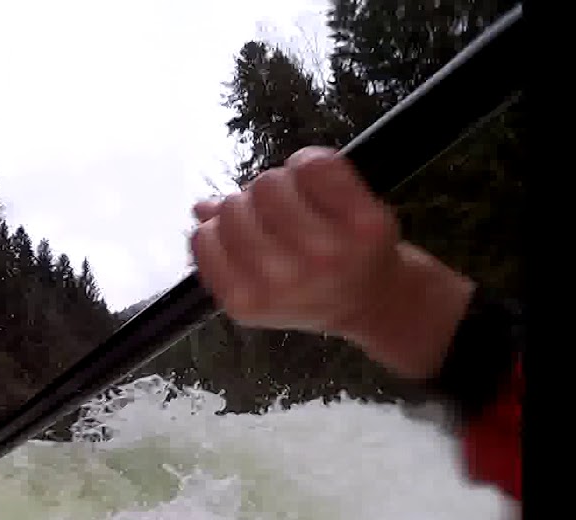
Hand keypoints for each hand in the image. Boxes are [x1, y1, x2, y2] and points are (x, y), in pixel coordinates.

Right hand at [190, 146, 473, 379]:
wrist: (374, 300)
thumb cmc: (309, 288)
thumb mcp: (256, 286)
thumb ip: (224, 251)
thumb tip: (201, 208)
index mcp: (247, 299)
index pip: (205, 238)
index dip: (220, 226)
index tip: (243, 231)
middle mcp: (283, 279)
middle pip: (235, 206)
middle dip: (249, 204)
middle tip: (274, 215)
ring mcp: (326, 251)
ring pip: (270, 183)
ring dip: (279, 182)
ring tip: (296, 200)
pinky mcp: (363, 222)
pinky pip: (316, 166)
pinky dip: (311, 162)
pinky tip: (318, 180)